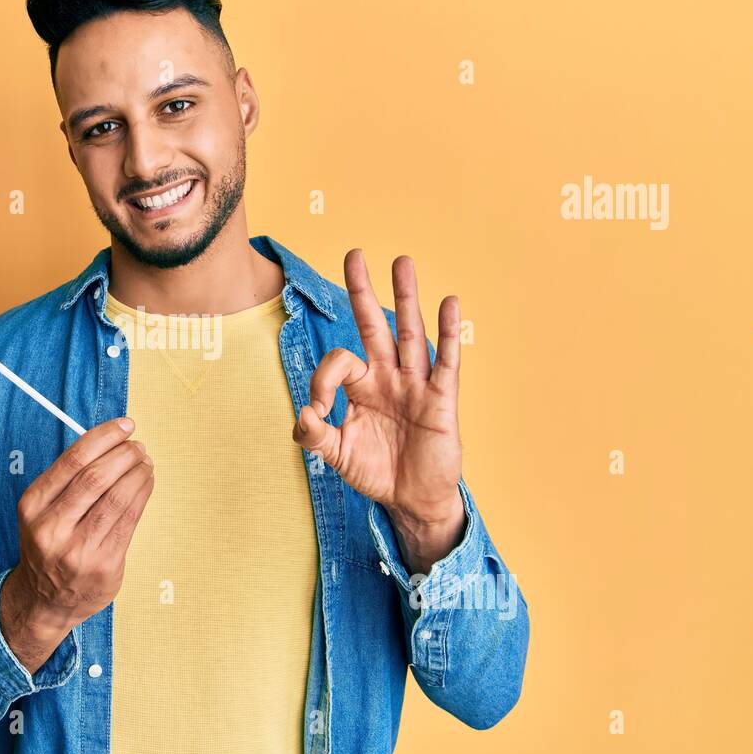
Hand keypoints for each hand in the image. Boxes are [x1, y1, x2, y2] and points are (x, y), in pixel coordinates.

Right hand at [2, 416, 154, 672]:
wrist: (44, 601)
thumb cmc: (51, 544)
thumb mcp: (42, 511)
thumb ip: (69, 481)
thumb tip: (111, 440)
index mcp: (33, 506)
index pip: (73, 460)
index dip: (104, 437)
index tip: (124, 425)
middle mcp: (52, 528)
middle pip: (97, 477)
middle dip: (125, 454)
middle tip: (139, 446)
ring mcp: (78, 550)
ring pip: (117, 498)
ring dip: (138, 473)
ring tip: (145, 462)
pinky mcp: (104, 564)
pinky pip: (130, 520)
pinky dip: (142, 494)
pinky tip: (146, 483)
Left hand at [292, 251, 464, 572]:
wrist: (413, 499)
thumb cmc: (376, 471)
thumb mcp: (337, 455)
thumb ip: (315, 436)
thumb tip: (302, 414)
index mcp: (361, 386)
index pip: (339, 361)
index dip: (323, 380)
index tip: (317, 412)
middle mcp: (387, 376)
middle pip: (373, 325)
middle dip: (363, 291)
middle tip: (354, 253)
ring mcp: (415, 385)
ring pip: (410, 333)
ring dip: (406, 297)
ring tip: (402, 261)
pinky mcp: (441, 400)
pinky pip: (446, 361)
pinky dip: (449, 332)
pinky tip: (450, 303)